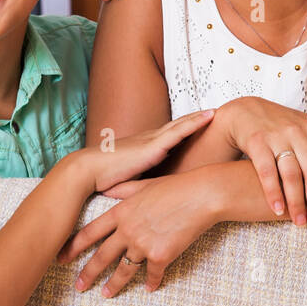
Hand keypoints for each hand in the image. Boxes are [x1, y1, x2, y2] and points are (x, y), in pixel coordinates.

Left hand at [58, 171, 216, 296]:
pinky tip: (150, 288)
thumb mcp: (146, 185)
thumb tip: (108, 189)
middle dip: (88, 273)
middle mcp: (128, 230)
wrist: (202, 195)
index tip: (61, 258)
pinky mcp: (161, 255)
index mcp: (122, 212)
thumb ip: (124, 190)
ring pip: (124, 270)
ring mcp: (144, 244)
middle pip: (102, 256)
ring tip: (106, 294)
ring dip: (114, 284)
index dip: (74, 247)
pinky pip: (153, 274)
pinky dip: (152, 282)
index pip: (90, 233)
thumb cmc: (176, 187)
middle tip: (78, 287)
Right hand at [79, 110, 213, 192]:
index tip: (201, 124)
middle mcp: (150, 139)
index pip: (170, 135)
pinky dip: (196, 122)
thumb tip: (153, 195)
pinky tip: (209, 117)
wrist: (88, 172)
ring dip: (200, 117)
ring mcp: (153, 140)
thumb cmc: (103, 179)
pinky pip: (180, 130)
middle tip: (215, 113)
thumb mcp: (130, 181)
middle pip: (179, 126)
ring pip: (183, 124)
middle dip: (196, 119)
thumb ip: (142, 182)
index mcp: (145, 147)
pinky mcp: (154, 145)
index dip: (186, 128)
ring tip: (218, 110)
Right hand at [217, 96, 306, 227]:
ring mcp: (277, 136)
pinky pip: (267, 172)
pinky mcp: (257, 142)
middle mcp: (298, 132)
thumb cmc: (284, 124)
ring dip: (296, 202)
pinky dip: (274, 193)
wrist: (246, 111)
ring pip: (292, 174)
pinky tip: (278, 210)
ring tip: (299, 222)